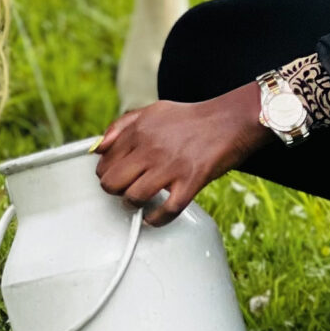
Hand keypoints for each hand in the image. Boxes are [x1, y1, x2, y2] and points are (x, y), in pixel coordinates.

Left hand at [96, 83, 265, 223]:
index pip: (104, 162)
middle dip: (115, 190)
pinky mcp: (190, 182)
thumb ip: (122, 125)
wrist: (230, 120)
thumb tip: (99, 146)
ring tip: (140, 201)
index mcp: (139, 131)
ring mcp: (170, 167)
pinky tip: (154, 217)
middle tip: (124, 189)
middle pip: (112, 182)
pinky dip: (156, 219)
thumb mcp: (152, 111)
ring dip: (133, 204)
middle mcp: (151, 148)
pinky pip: (166, 210)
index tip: (115, 176)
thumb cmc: (191, 119)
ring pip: (133, 197)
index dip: (106, 173)